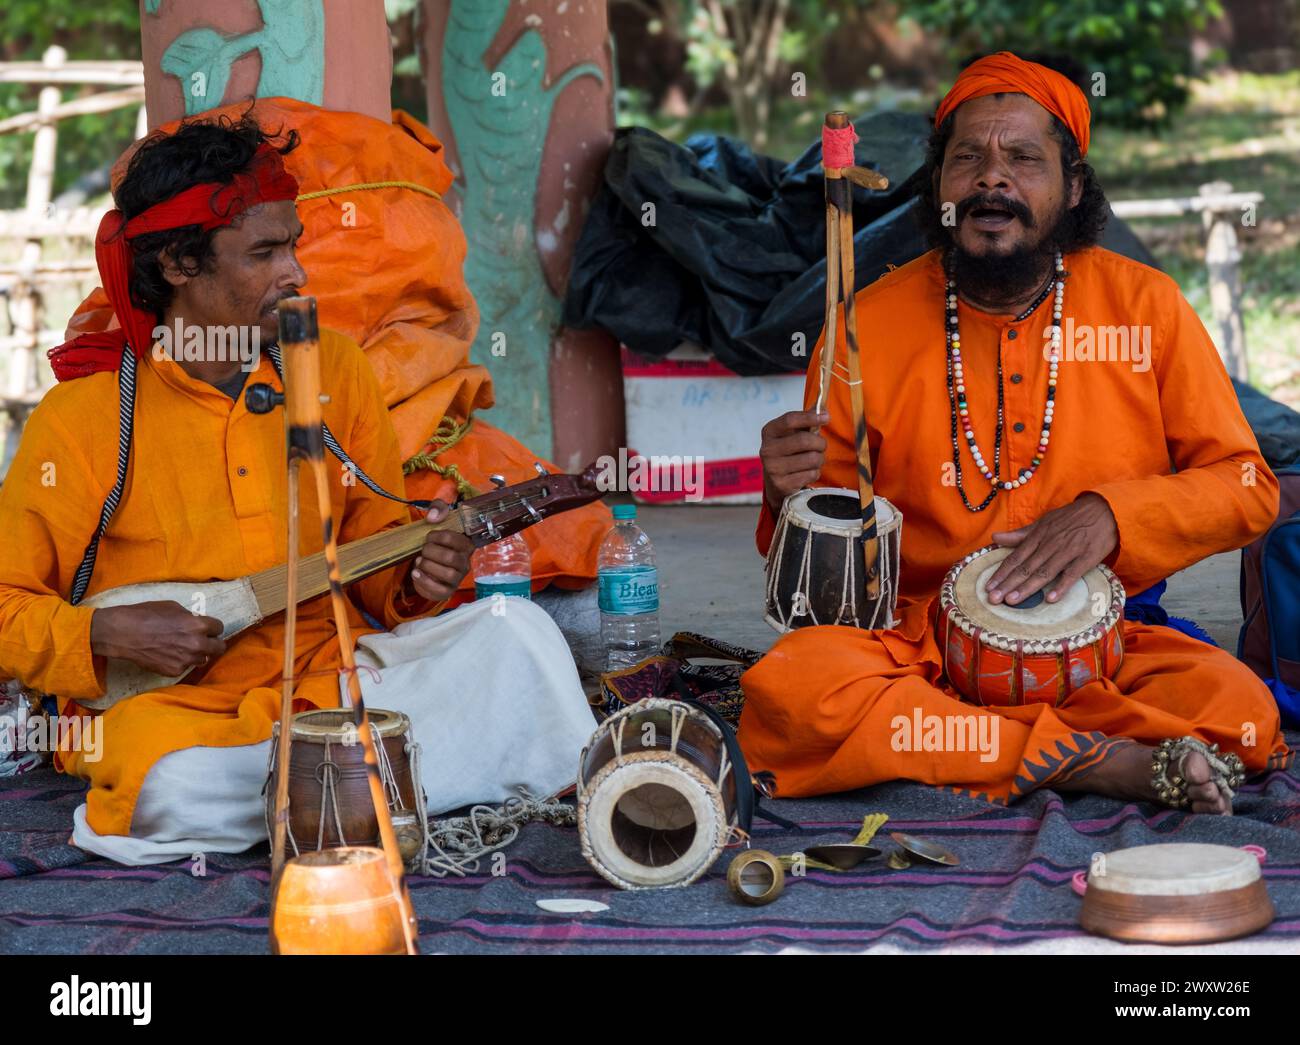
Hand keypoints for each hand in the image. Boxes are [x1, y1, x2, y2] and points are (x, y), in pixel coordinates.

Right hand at [89, 600, 225, 677]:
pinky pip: (185, 667)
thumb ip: (190, 618)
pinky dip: (180, 661)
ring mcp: (186, 660)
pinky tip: (167, 654)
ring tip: (181, 647)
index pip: (219, 628)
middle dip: (213, 643)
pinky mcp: (174, 671)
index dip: (212, 627)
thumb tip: (197, 623)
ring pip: (203, 659)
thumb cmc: (146, 615)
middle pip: (219, 648)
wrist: (123, 633)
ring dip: (197, 653)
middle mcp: (196, 644)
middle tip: (204, 641)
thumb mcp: (173, 607)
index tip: (207, 628)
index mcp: (199, 625)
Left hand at [407, 500, 473, 602]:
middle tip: (423, 549)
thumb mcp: (439, 518)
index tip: (429, 536)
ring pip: (447, 574)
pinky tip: (415, 572)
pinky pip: (439, 591)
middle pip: (450, 558)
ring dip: (428, 566)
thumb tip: (432, 517)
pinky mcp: (447, 591)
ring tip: (420, 561)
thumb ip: (438, 507)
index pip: (457, 540)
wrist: (429, 562)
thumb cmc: (437, 539)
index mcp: (466, 545)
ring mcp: (457, 578)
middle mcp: (465, 562)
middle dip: (430, 552)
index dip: (438, 536)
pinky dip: (424, 581)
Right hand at [760, 409, 828, 512]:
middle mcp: (767, 449)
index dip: (810, 417)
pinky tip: (807, 472)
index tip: (826, 417)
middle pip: (804, 440)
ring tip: (814, 460)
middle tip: (822, 446)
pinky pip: (811, 474)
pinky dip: (814, 473)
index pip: (790, 420)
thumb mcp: (792, 434)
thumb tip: (823, 409)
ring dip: (819, 459)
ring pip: (811, 459)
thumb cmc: (789, 452)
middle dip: (820, 443)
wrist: (776, 482)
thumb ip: (806, 421)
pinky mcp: (781, 484)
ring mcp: (772, 468)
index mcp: (769, 432)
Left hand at [986, 493, 1117, 604]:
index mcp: (1038, 536)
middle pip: (1026, 567)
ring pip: (1044, 572)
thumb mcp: (1044, 522)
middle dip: (1008, 584)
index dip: (1001, 573)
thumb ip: (1020, 534)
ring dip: (1027, 587)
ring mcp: (1068, 551)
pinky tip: (1049, 599)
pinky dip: (1061, 586)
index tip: (988, 587)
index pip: (1016, 557)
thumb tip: (994, 538)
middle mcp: (1050, 544)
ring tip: (1012, 600)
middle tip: (993, 599)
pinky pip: (1072, 574)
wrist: (1104, 510)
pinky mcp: (1086, 558)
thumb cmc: (1071, 519)